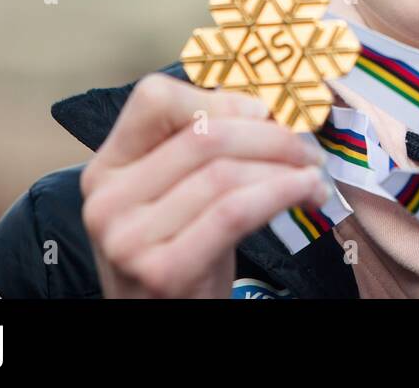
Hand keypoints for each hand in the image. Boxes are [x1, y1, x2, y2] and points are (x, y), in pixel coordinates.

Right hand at [80, 74, 329, 297]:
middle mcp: (107, 199)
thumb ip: (203, 147)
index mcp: (108, 166)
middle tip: (306, 147)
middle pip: (204, 136)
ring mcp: (128, 238)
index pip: (153, 98)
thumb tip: (271, 106)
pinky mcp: (161, 271)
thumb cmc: (183, 247)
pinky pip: (234, 212)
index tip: (263, 113)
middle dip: (271, 135)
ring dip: (284, 167)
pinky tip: (306, 192)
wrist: (165, 320)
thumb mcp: (177, 193)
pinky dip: (281, 193)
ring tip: (312, 174)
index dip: (218, 99)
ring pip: (224, 173)